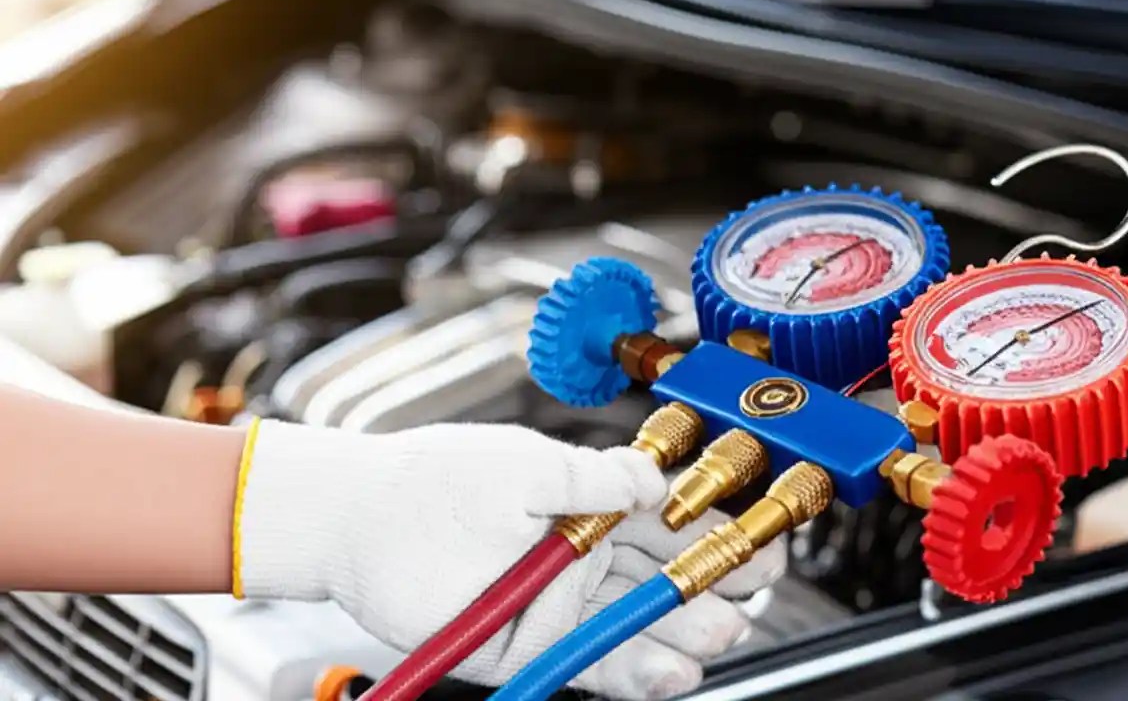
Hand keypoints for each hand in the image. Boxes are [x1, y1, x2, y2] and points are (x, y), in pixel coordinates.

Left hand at [237, 421, 786, 698]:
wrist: (361, 521)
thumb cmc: (438, 478)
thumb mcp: (526, 464)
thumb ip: (594, 476)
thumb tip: (655, 476)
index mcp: (591, 509)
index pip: (673, 526)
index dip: (718, 535)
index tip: (757, 542)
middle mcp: (583, 561)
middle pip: (666, 584)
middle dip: (711, 591)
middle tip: (744, 597)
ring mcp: (560, 608)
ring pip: (639, 630)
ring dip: (683, 636)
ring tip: (715, 637)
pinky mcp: (532, 649)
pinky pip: (594, 666)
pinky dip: (636, 672)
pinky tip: (670, 671)